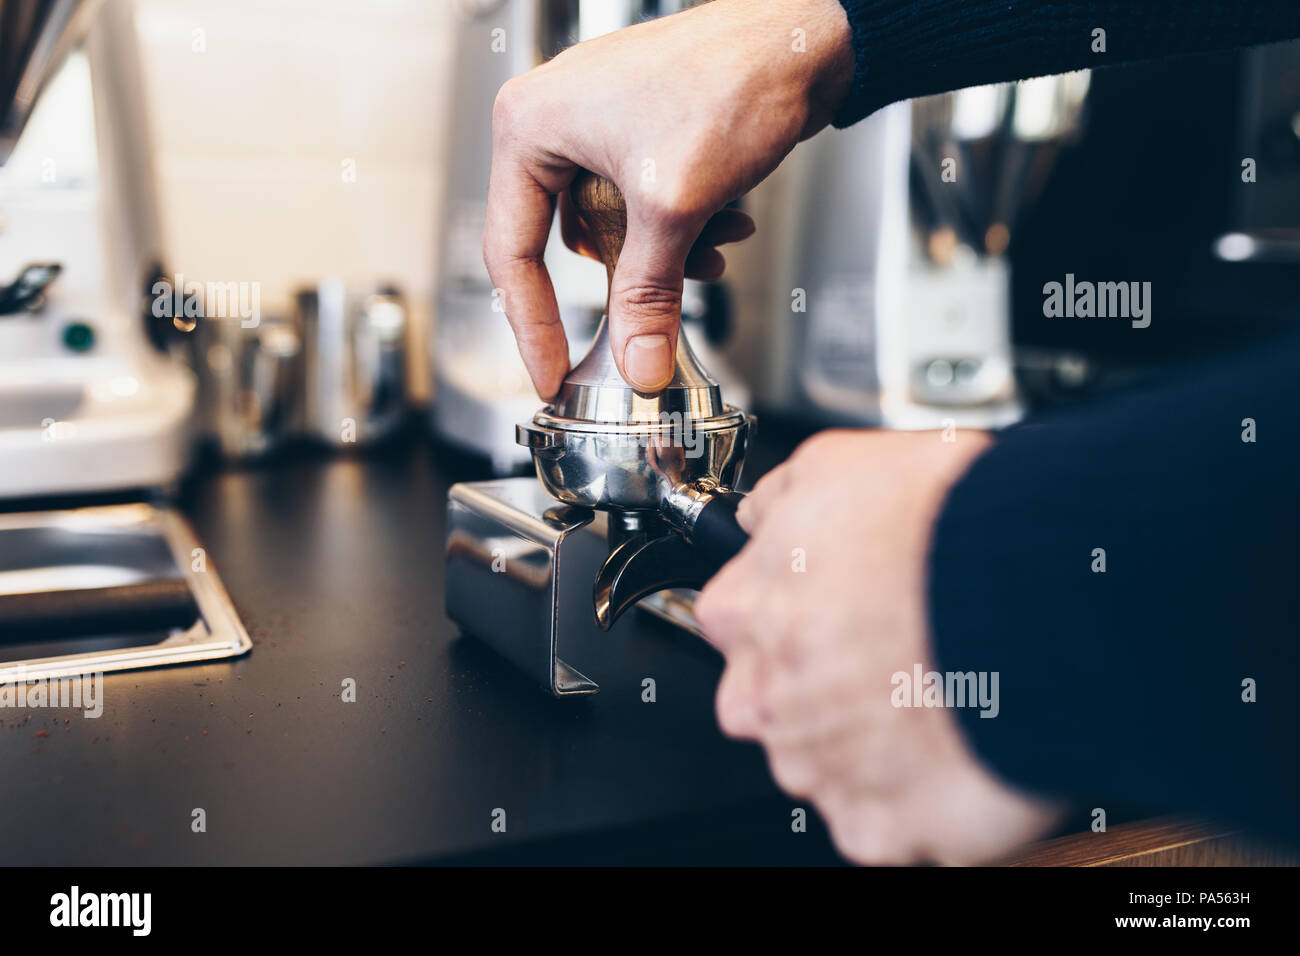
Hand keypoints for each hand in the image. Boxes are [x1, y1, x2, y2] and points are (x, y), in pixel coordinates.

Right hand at [483, 0, 853, 397]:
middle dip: (629, 278)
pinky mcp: (641, 138)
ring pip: (615, 233)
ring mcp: (598, 130)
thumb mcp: (674, 206)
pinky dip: (683, 229)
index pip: (511, 252)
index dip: (532, 325)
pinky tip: (725, 223)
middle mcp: (554, 125)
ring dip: (667, 256)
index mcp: (530, 128)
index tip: (550, 374)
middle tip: (646, 327)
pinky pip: (644, 211)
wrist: (801, 40)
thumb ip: (646, 296)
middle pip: (569, 245)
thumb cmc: (729, 77)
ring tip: (711, 248)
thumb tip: (636, 362)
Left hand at [694, 429, 1064, 863]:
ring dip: (873, 742)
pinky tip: (958, 748)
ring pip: (831, 765)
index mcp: (746, 614)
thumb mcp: (837, 462)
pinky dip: (920, 802)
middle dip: (823, 685)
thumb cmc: (947, 528)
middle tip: (895, 651)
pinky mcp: (883, 827)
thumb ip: (778, 501)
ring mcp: (822, 769)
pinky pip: (890, 825)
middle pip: (776, 702)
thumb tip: (760, 513)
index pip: (736, 622)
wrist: (1038, 595)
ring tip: (941, 694)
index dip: (793, 608)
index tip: (835, 602)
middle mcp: (767, 700)